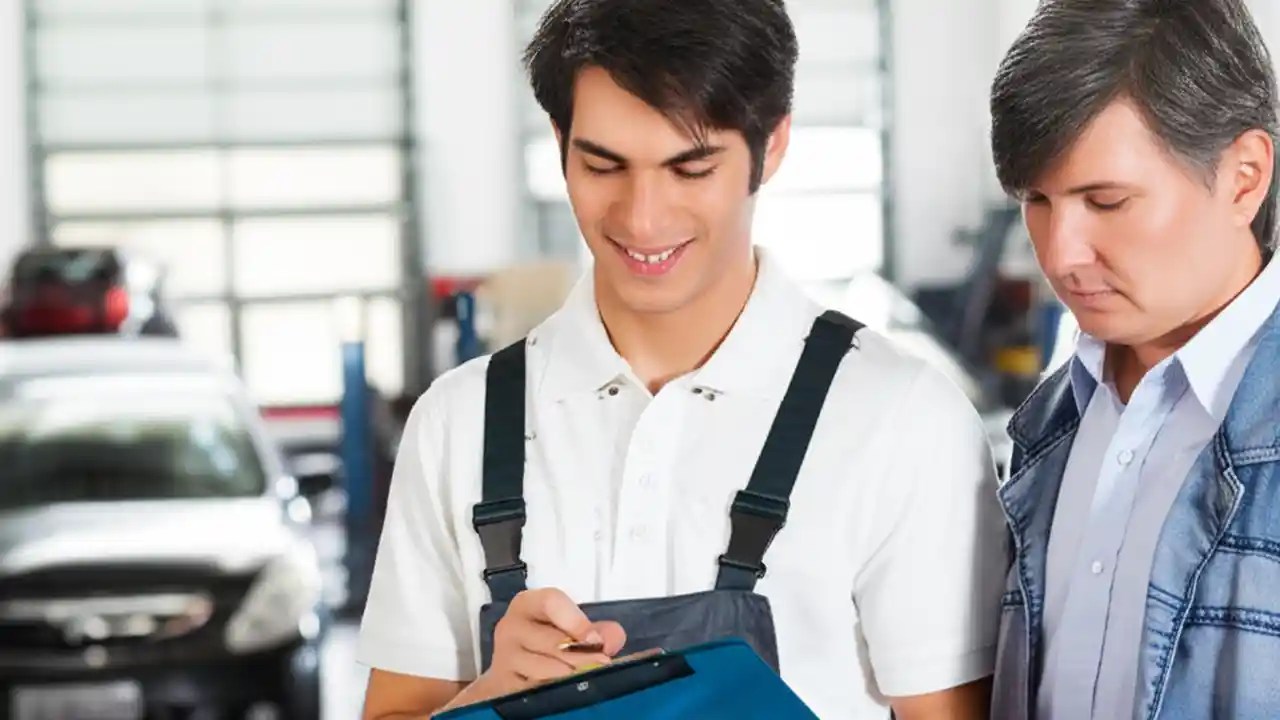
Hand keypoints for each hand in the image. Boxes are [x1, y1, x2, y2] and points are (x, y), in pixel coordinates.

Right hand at [460, 589, 626, 705]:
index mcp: (528, 604)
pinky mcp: (504, 684)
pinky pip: (534, 690)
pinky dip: (554, 691)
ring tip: (584, 677)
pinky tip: (564, 690)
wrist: (513, 672)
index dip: (577, 622)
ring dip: (570, 676)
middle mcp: (511, 627)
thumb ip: (599, 630)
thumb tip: (611, 639)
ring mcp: (504, 657)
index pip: (551, 602)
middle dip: (583, 656)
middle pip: (553, 641)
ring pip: (545, 669)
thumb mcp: (572, 629)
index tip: (595, 639)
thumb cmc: (545, 644)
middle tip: (601, 664)